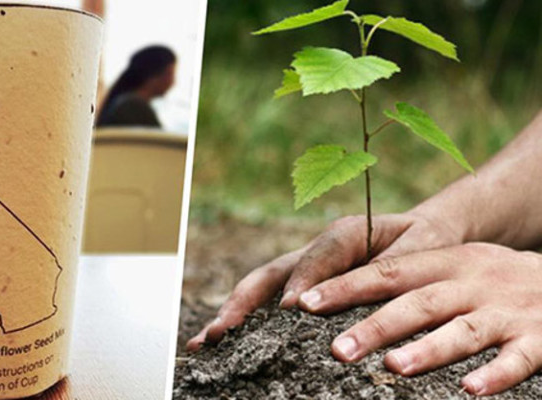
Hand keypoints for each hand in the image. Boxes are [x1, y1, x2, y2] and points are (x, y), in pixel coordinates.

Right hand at [186, 211, 461, 350]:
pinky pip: (271, 302)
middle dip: (242, 303)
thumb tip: (353, 294)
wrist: (430, 233)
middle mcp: (316, 250)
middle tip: (220, 332)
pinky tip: (224, 344)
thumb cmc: (428, 241)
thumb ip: (390, 266)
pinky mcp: (305, 286)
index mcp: (345, 233)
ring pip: (261, 290)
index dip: (302, 282)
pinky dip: (246, 322)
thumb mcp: (423, 248)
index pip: (317, 257)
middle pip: (270, 274)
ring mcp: (305, 269)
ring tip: (204, 343)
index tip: (289, 311)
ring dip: (232, 315)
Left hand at [300, 243, 541, 395]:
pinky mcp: (540, 338)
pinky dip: (496, 375)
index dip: (345, 287)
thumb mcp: (455, 268)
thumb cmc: (494, 281)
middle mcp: (472, 282)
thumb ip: (408, 283)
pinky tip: (470, 391)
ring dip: (428, 349)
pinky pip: (518, 359)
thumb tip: (337, 302)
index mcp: (446, 262)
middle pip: (418, 303)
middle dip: (376, 326)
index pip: (387, 272)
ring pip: (463, 331)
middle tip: (337, 350)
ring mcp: (506, 310)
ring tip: (395, 366)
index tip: (305, 303)